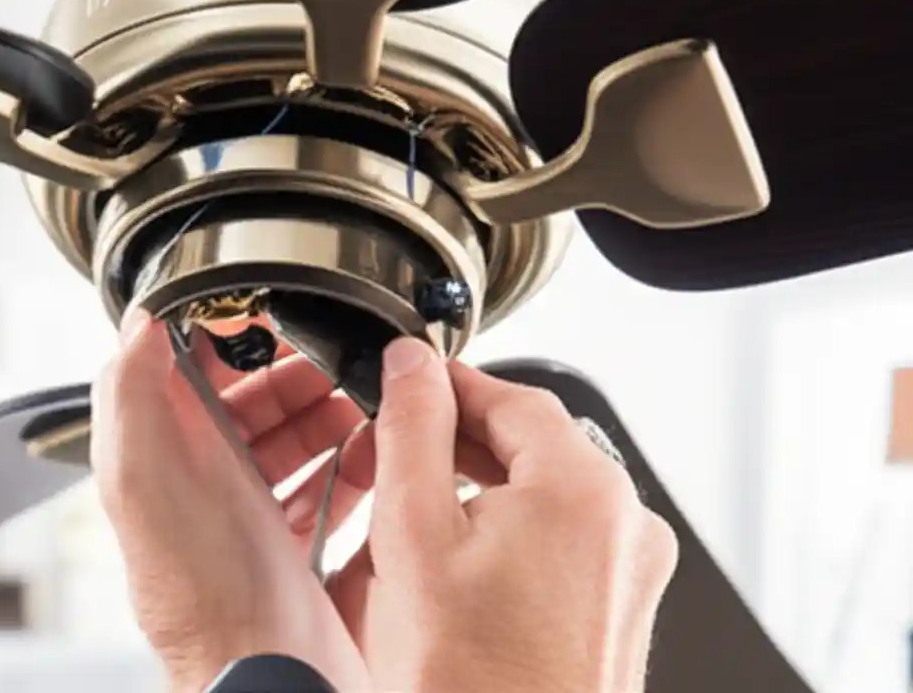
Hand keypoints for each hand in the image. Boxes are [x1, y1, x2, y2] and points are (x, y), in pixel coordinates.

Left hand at [90, 311, 371, 691]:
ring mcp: (253, 514)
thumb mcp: (147, 481)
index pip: (191, 369)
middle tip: (343, 362)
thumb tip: (138, 320)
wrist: (263, 672)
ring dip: (335, 414)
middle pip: (254, 399)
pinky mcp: (298, 543)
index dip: (233, 336)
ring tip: (370, 403)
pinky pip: (333, 487)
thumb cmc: (203, 593)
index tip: (278, 316)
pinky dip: (360, 464)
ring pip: (298, 439)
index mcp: (166, 456)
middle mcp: (205, 482)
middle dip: (301, 374)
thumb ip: (132, 394)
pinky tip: (380, 454)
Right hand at [325, 338, 679, 692]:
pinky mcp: (622, 608)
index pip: (512, 396)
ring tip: (418, 514)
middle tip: (395, 450)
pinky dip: (512, 532)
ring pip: (547, 493)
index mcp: (585, 490)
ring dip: (484, 487)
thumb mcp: (415, 536)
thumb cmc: (471, 682)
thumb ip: (413, 431)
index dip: (448, 385)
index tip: (405, 383)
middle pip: (535, 444)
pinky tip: (462, 563)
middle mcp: (625, 524)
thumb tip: (412, 366)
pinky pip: (564, 541)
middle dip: (460, 440)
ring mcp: (631, 571)